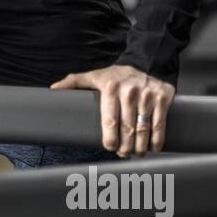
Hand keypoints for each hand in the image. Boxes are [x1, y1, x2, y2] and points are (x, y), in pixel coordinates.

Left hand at [50, 65, 174, 157]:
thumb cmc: (116, 76)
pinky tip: (153, 147)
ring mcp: (148, 94)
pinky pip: (160, 122)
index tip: (110, 147)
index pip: (110, 119)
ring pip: (143, 127)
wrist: (146, 62)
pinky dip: (157, 138)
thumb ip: (74, 82)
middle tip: (123, 153)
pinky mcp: (163, 96)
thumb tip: (53, 90)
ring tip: (136, 153)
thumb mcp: (94, 76)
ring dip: (140, 145)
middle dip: (125, 145)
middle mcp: (130, 90)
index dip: (110, 137)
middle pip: (127, 127)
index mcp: (111, 87)